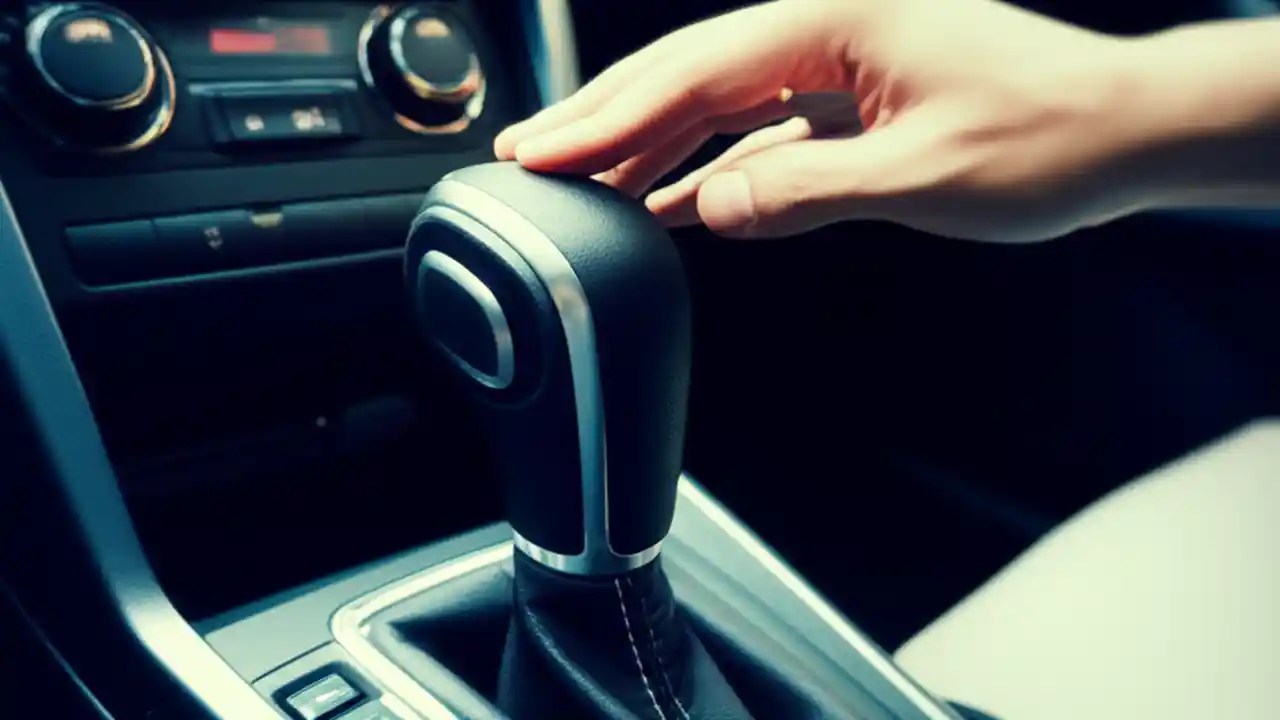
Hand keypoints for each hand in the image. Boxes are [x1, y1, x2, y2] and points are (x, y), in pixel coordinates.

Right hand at [494, 0, 1154, 242]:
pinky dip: (713, 167)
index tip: (545, 151)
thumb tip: (711, 208)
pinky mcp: (853, 101)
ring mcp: (837, 64)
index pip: (692, 72)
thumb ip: (805, 191)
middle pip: (687, 74)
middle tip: (533, 158)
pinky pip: (760, 132)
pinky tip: (674, 199)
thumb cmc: (1049, 137)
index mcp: (834, 22)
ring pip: (717, 103)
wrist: (1126, 132)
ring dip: (650, 146)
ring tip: (583, 183)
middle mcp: (826, 30)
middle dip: (606, 119)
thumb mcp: (921, 175)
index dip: (610, 117)